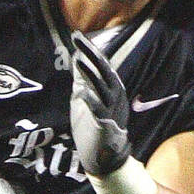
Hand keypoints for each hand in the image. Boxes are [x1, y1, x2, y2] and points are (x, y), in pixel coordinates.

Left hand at [69, 32, 131, 176]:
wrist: (106, 157)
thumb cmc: (96, 127)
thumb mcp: (89, 99)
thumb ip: (84, 81)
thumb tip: (76, 59)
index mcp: (113, 88)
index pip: (102, 64)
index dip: (90, 50)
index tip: (76, 36)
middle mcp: (116, 96)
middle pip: (104, 70)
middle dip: (90, 54)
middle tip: (77, 39)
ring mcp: (113, 110)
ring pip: (103, 88)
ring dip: (90, 73)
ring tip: (78, 61)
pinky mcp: (106, 125)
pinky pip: (99, 111)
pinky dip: (91, 101)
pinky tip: (81, 92)